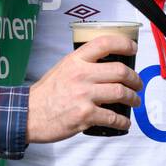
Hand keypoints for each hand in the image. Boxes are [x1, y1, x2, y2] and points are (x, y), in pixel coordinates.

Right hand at [26, 35, 141, 142]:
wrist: (28, 114)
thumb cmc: (45, 94)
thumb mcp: (61, 68)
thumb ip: (82, 65)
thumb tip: (105, 66)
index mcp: (76, 60)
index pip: (105, 43)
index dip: (124, 44)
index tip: (133, 49)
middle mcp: (81, 75)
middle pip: (120, 71)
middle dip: (135, 79)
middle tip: (137, 84)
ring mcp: (84, 95)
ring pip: (121, 93)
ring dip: (133, 99)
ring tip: (134, 101)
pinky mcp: (85, 115)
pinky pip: (113, 117)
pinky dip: (123, 121)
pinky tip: (124, 122)